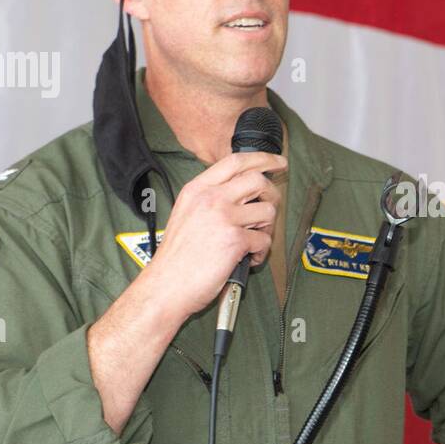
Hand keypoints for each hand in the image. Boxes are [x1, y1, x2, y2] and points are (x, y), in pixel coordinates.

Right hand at [142, 150, 286, 318]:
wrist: (166, 285)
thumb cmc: (177, 257)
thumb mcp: (186, 213)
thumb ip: (209, 199)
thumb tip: (243, 194)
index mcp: (197, 189)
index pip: (235, 161)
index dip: (262, 158)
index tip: (278, 162)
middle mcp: (210, 198)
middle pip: (258, 180)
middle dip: (272, 194)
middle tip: (269, 208)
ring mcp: (223, 217)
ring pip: (267, 210)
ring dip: (267, 227)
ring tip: (254, 241)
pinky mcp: (235, 240)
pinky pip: (265, 240)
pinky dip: (261, 253)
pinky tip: (248, 259)